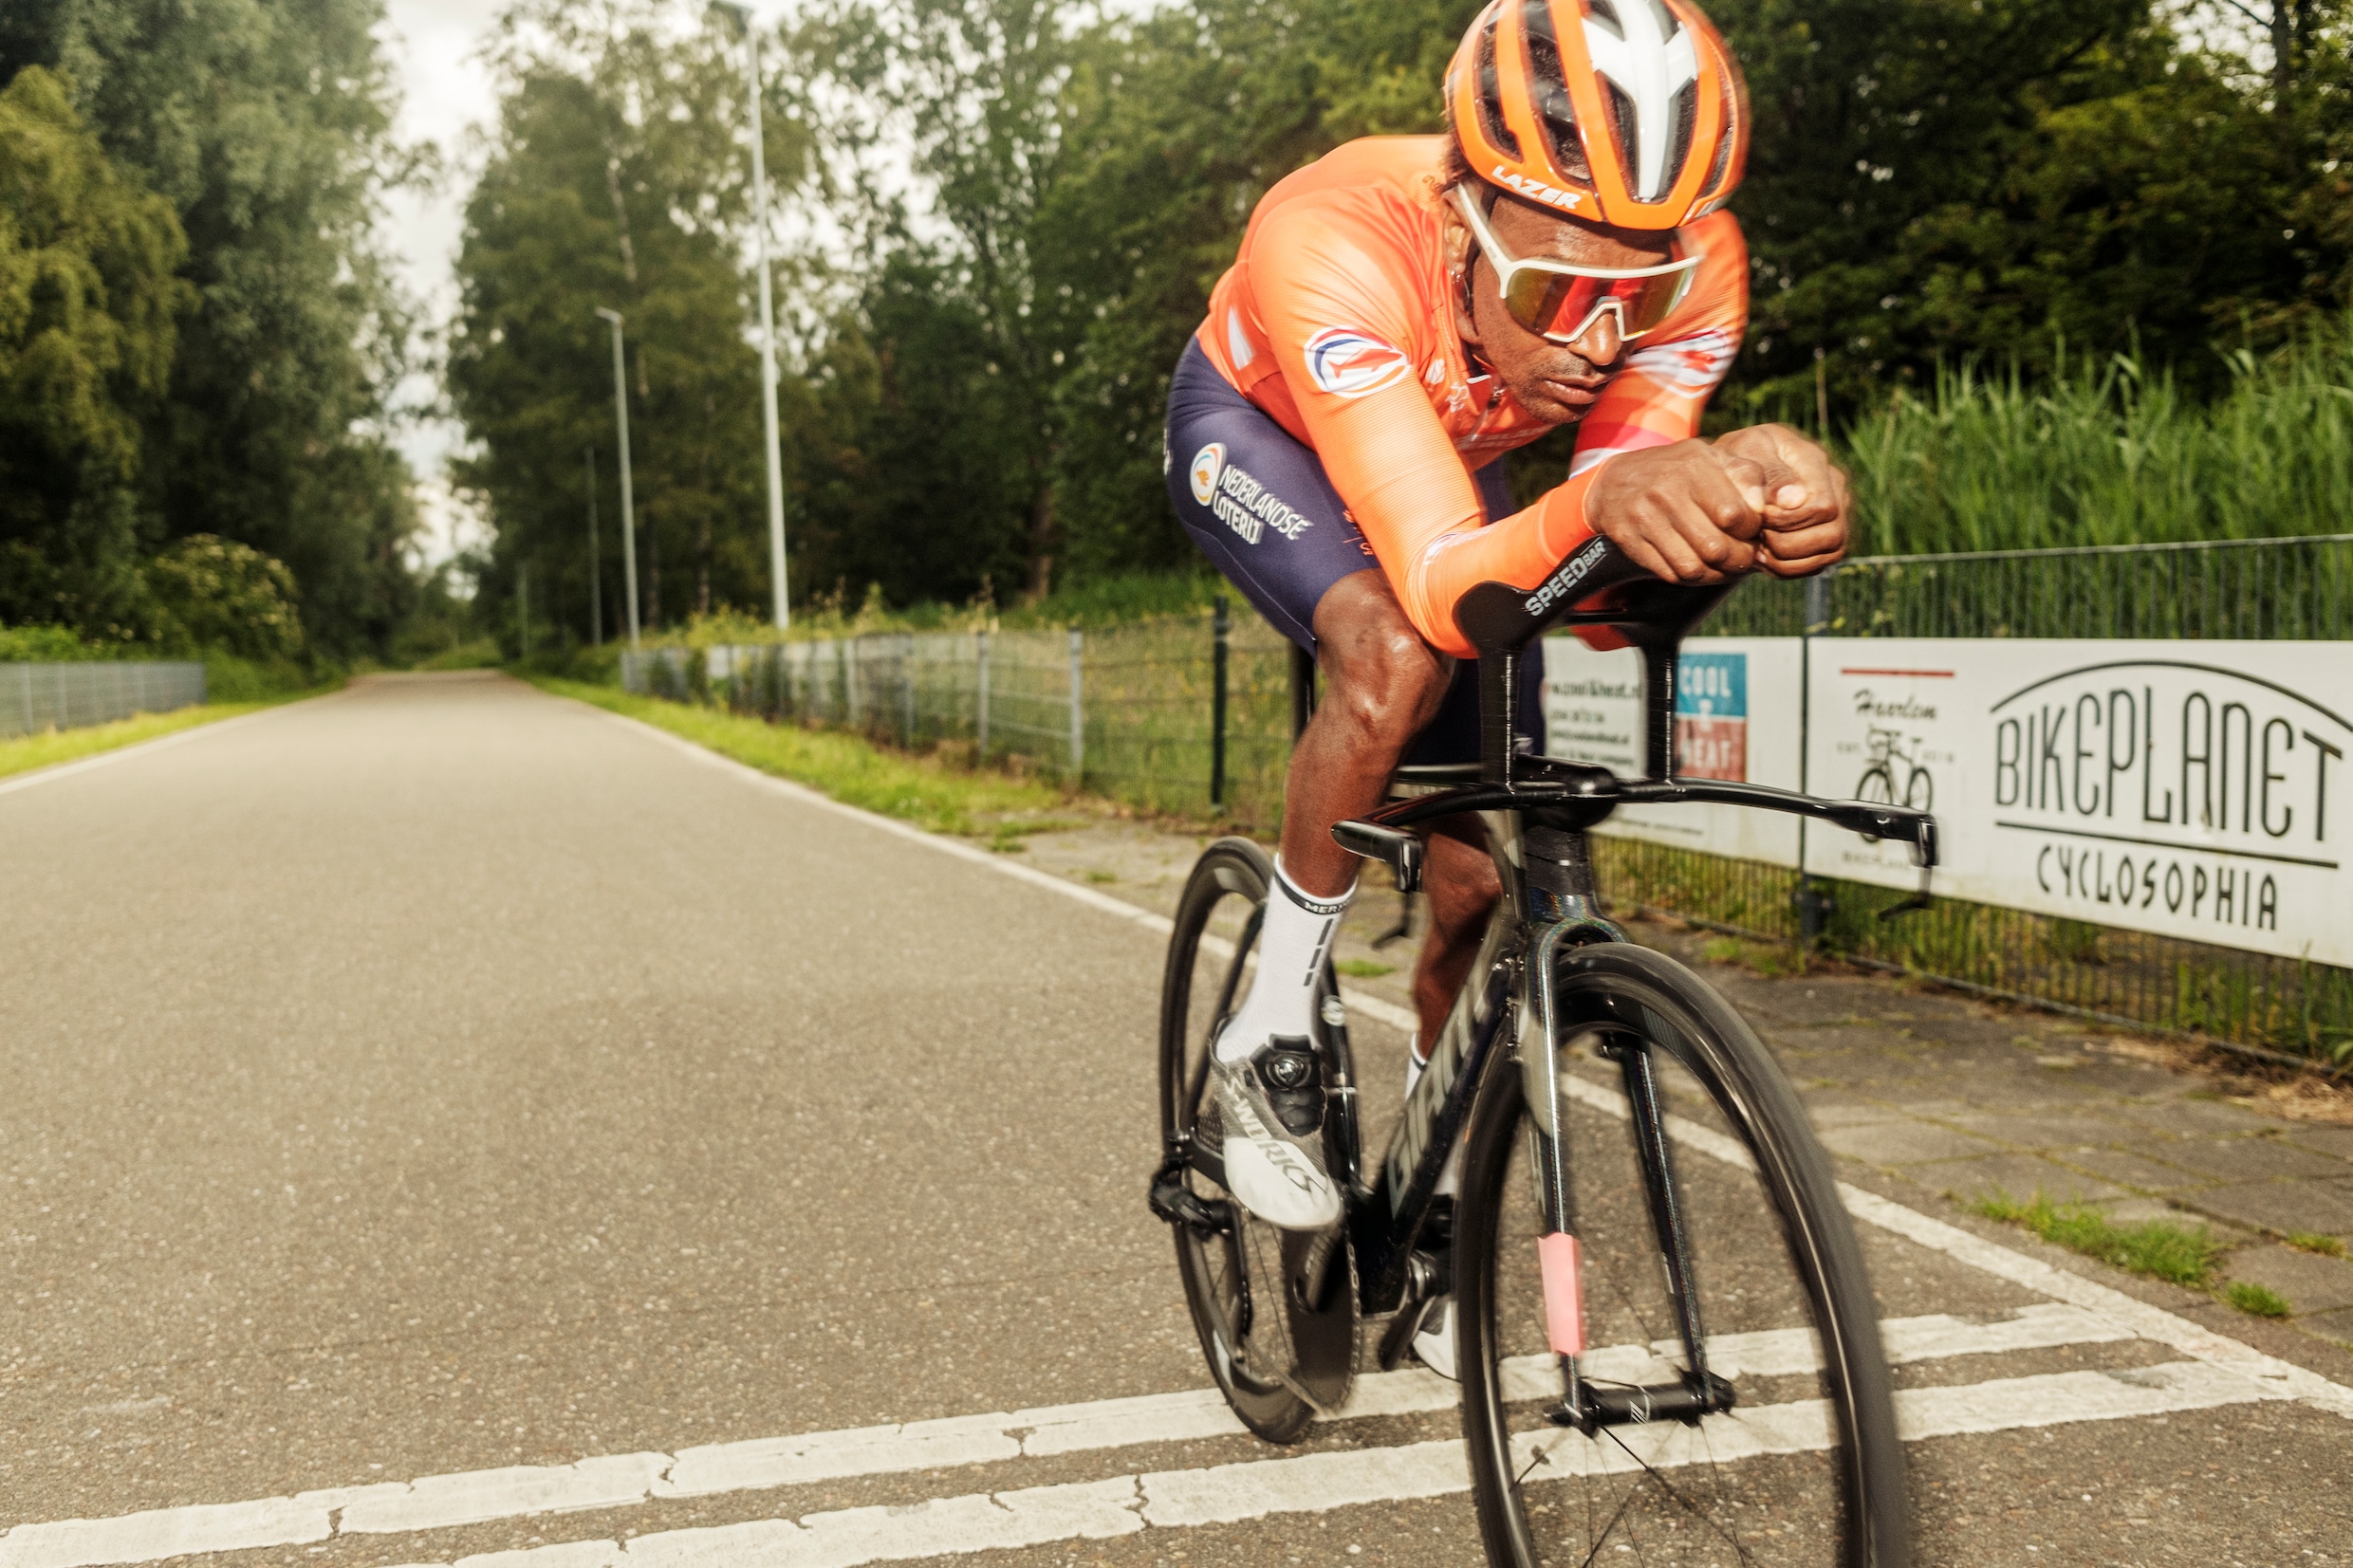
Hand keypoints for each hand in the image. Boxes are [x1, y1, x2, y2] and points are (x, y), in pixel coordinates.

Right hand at [1582, 438, 1765, 584]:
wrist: (1618, 481)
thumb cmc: (1680, 471)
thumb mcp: (1713, 459)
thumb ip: (1747, 475)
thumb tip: (1774, 504)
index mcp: (1694, 466)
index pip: (1736, 516)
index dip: (1752, 530)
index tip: (1753, 531)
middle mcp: (1666, 491)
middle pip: (1717, 548)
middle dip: (1739, 559)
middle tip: (1745, 555)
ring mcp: (1645, 518)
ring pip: (1694, 568)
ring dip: (1717, 574)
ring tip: (1726, 564)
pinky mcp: (1630, 541)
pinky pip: (1672, 574)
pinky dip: (1694, 578)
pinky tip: (1703, 567)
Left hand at [1710, 423, 1850, 577]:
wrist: (1731, 474)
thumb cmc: (1734, 459)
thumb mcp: (1742, 454)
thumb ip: (1765, 474)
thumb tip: (1791, 501)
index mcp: (1814, 460)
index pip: (1823, 506)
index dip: (1787, 521)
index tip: (1756, 518)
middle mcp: (1835, 487)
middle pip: (1832, 534)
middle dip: (1786, 544)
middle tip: (1754, 536)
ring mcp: (1836, 512)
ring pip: (1830, 554)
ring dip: (1786, 560)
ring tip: (1756, 548)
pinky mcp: (1825, 537)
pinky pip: (1817, 565)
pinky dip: (1786, 568)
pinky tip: (1762, 556)